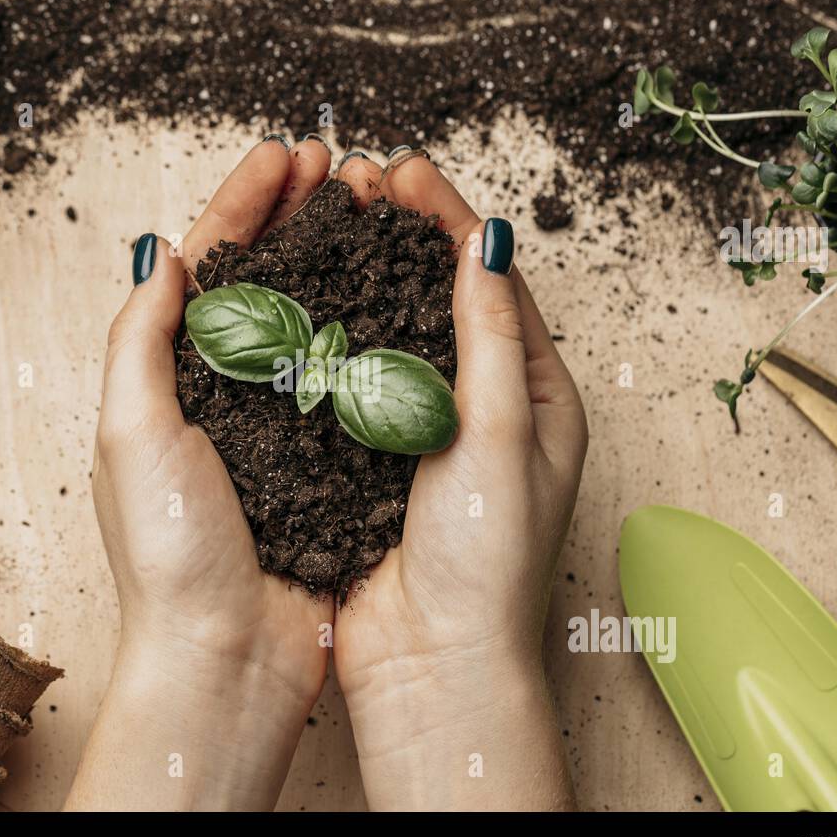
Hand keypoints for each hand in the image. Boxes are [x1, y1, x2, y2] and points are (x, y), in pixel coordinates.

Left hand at [66, 136, 333, 810]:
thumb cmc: (170, 559)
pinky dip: (374, 331)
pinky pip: (354, 381)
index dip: (245, 202)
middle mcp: (226, 397)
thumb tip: (159, 254)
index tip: (288, 155)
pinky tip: (402, 297)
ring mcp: (282, 427)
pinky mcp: (329, 463)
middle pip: (267, 280)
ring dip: (343, 261)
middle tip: (342, 168)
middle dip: (300, 216)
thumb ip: (139, 342)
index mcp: (170, 383)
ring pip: (316, 320)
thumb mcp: (132, 437)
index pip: (209, 266)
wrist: (228, 660)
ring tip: (376, 212)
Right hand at [330, 149, 587, 810]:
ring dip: (363, 272)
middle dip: (402, 234)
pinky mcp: (374, 456)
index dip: (448, 221)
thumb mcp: (501, 436)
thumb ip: (492, 338)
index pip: (493, 282)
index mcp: (535, 395)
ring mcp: (425, 428)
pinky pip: (355, 376)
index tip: (404, 174)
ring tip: (329, 220)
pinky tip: (300, 296)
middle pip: (440, 295)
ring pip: (393, 328)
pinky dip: (332, 330)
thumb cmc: (486, 564)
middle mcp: (483, 405)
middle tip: (360, 180)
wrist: (433, 662)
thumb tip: (486, 242)